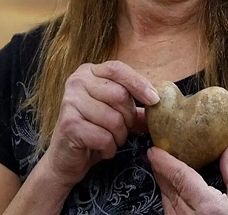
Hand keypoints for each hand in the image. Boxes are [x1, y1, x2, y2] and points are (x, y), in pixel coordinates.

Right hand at [38, 60, 158, 185]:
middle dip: (129, 118)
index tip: (155, 100)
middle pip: (119, 95)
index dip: (138, 83)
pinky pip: (105, 137)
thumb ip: (135, 107)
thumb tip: (162, 105)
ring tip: (109, 140)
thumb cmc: (92, 130)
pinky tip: (100, 148)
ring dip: (119, 136)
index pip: (117, 69)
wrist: (66, 157)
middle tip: (123, 129)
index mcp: (88, 72)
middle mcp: (76, 82)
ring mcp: (70, 102)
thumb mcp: (115, 113)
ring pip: (114, 119)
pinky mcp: (69, 124)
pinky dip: (109, 148)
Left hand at [149, 136, 227, 214]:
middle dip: (161, 170)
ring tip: (165, 169)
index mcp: (208, 206)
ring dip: (165, 184)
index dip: (164, 161)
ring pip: (166, 201)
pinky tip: (174, 191)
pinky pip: (171, 212)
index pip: (179, 177)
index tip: (154, 149)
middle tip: (159, 153)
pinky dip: (170, 199)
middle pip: (168, 188)